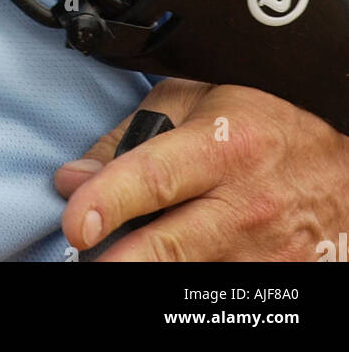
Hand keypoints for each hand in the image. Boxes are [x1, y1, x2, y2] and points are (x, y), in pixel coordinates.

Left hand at [54, 77, 348, 260]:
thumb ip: (129, 137)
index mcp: (220, 146)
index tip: (73, 223)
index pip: (153, 179)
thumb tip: (72, 179)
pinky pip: (219, 297)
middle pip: (168, 250)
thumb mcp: (195, 98)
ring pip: (189, 283)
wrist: (341, 161)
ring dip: (149, 273)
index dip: (106, 201)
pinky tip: (175, 265)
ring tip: (124, 257)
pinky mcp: (279, 284)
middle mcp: (244, 205)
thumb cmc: (262, 118)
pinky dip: (188, 288)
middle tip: (83, 263)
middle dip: (118, 265)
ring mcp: (265, 254)